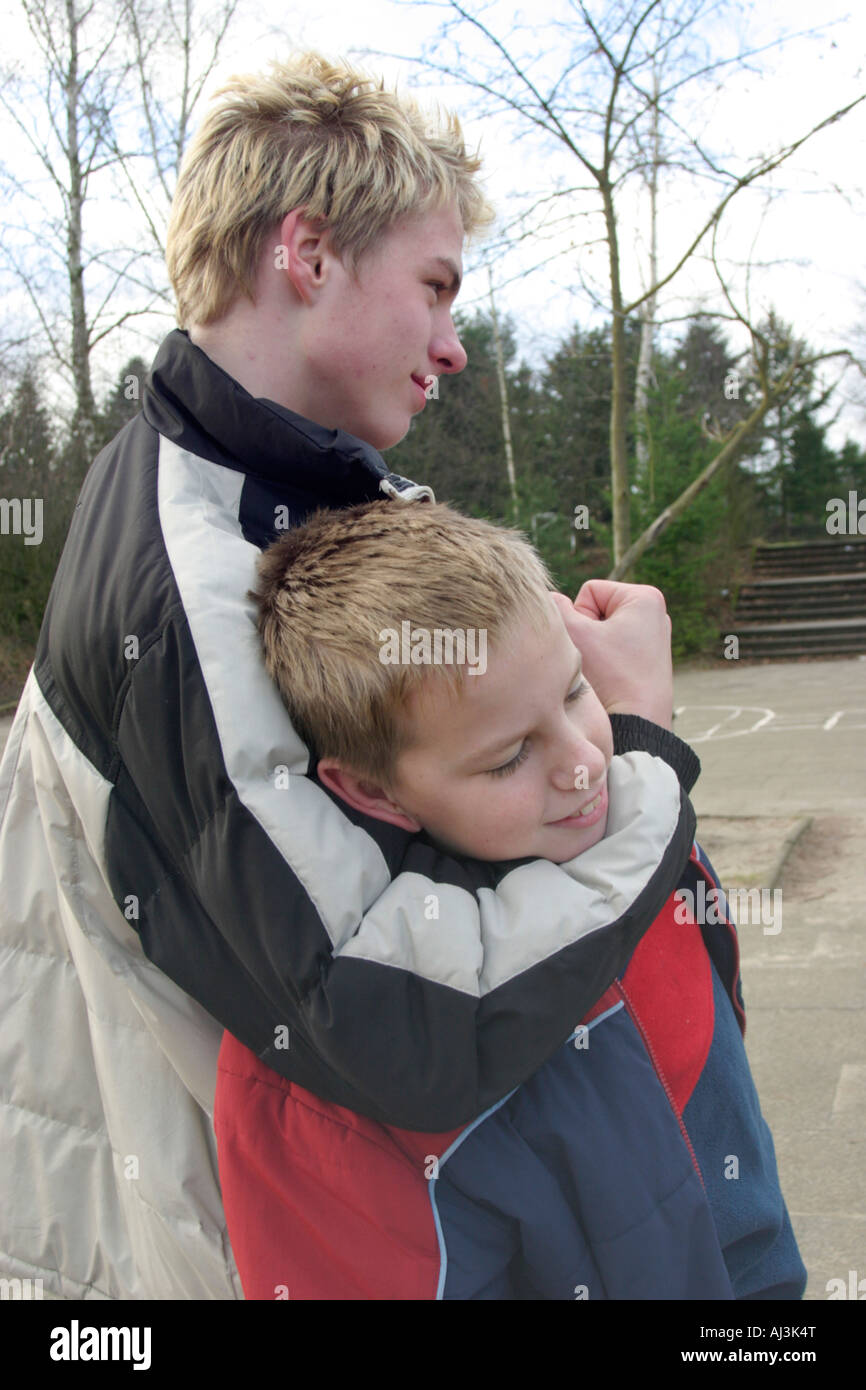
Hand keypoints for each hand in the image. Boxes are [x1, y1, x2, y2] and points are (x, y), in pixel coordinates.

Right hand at [550, 582, 672, 728]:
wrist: (638, 725)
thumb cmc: (611, 677)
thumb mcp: (577, 635)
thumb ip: (556, 607)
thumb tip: (548, 597)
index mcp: (645, 597)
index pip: (589, 591)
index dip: (579, 617)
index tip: (593, 645)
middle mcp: (655, 613)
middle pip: (597, 611)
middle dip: (587, 633)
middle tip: (597, 660)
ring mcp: (654, 636)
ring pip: (603, 631)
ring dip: (593, 648)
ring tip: (603, 671)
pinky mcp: (649, 658)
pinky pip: (614, 649)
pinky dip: (606, 661)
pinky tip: (610, 679)